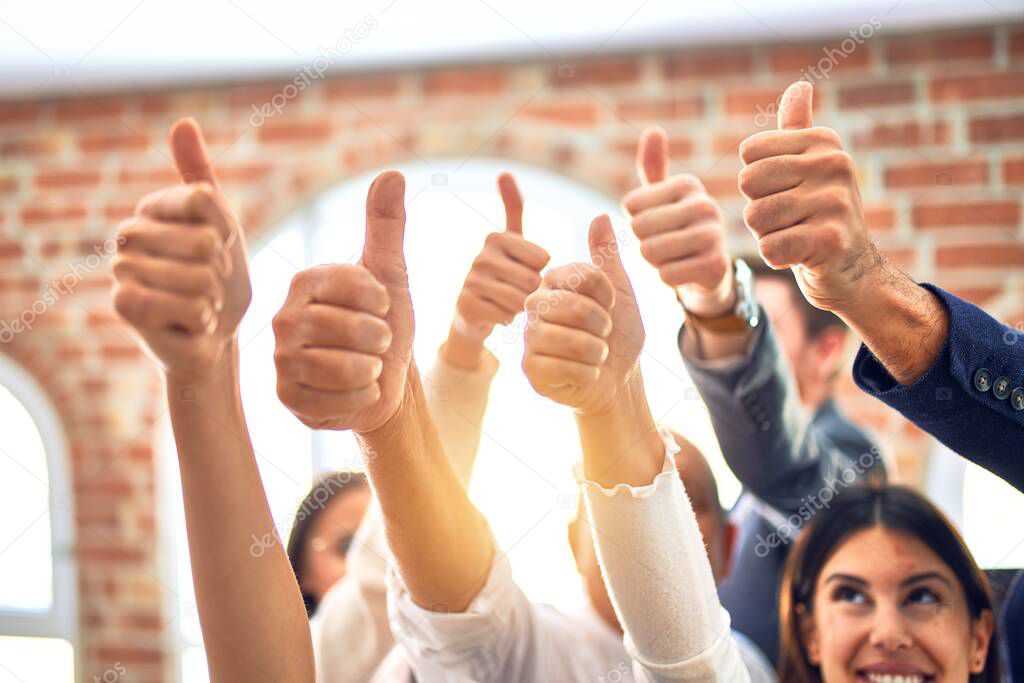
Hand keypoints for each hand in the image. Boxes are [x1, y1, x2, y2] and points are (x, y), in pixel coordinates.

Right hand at [112, 118, 250, 383]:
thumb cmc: (219, 278)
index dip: (227, 232)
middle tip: (210, 284)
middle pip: (204, 243)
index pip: (203, 201)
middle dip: (221, 270)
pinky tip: (192, 322)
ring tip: (201, 303)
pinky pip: (184, 305)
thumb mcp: (221, 223)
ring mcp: (123, 270)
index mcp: (153, 207)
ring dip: (213, 297)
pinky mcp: (124, 305)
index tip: (221, 248)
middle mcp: (130, 234)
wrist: (213, 334)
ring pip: (197, 277)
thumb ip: (200, 176)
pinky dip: (201, 318)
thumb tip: (181, 122)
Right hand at [273, 172, 411, 432]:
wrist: (383, 378)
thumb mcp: (391, 273)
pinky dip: (362, 398)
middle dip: (380, 339)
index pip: (354, 285)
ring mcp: (282, 360)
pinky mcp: (287, 398)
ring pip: (343, 367)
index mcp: (305, 282)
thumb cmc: (385, 322)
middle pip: (350, 330)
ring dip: (372, 370)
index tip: (381, 306)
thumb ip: (387, 226)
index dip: (382, 301)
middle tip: (377, 341)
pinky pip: (336, 402)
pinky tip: (359, 391)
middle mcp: (283, 317)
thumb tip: (393, 173)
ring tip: (369, 365)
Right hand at [443, 173, 549, 368]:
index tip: (523, 272)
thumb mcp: (511, 241)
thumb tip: (503, 172)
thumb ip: (512, 208)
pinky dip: (508, 320)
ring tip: (508, 303)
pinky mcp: (466, 306)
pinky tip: (497, 315)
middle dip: (532, 292)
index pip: (542, 259)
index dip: (540, 271)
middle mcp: (481, 256)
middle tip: (515, 292)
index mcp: (496, 237)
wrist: (472, 314)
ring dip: (521, 308)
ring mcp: (471, 281)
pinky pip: (506, 316)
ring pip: (520, 300)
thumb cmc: (501, 274)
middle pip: (532, 280)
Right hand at [522, 215, 643, 415]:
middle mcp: (534, 305)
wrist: (620, 377)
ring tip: (597, 354)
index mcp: (552, 282)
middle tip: (604, 334)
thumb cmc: (617, 333)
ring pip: (570, 339)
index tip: (610, 307)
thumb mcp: (620, 291)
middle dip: (603, 325)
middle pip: (575, 307)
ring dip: (597, 351)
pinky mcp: (530, 368)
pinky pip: (564, 367)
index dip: (607, 295)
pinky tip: (587, 374)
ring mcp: (529, 337)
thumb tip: (600, 215)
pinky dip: (588, 373)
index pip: (582, 275)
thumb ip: (607, 257)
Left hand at [622, 127, 732, 316]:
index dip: (635, 220)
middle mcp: (704, 204)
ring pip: (649, 252)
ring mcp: (713, 235)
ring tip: (673, 256)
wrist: (710, 268)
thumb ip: (653, 167)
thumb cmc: (677, 228)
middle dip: (642, 242)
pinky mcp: (716, 265)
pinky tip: (683, 271)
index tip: (657, 223)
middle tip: (663, 244)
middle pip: (638, 229)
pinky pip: (665, 275)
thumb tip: (654, 130)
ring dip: (653, 261)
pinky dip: (667, 278)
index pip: (630, 205)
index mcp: (687, 184)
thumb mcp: (664, 197)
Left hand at [738, 80, 880, 312]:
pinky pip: (770, 247)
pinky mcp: (831, 239)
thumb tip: (800, 85)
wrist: (852, 270)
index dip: (757, 181)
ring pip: (755, 217)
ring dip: (768, 234)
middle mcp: (835, 164)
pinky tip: (802, 256)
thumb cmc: (818, 215)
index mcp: (823, 141)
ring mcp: (836, 201)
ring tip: (798, 235)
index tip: (788, 192)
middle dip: (759, 208)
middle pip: (748, 183)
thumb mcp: (810, 167)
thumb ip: (797, 128)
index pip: (749, 153)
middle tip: (791, 218)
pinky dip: (778, 257)